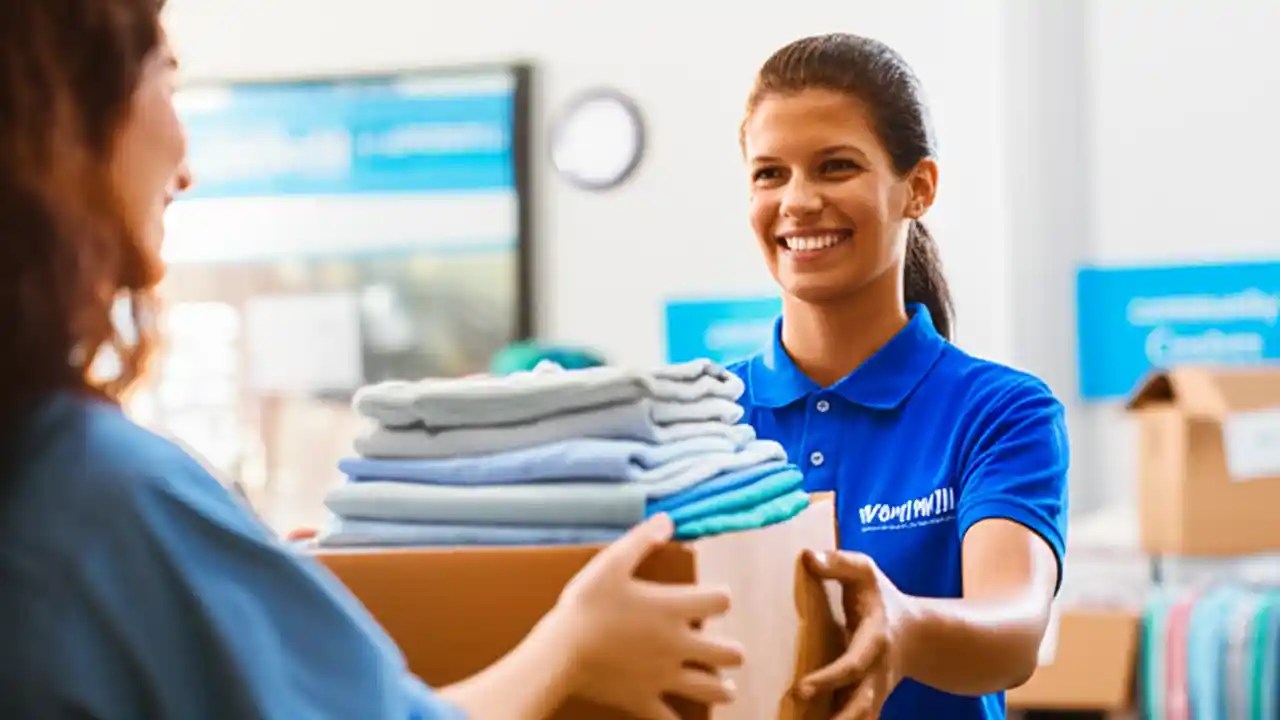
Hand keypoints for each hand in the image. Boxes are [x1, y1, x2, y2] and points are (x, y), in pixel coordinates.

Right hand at [547, 514, 744, 718]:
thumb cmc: (585, 604)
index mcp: (673, 609)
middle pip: (730, 653)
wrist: (560, 653)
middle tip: (725, 648)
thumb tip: (667, 520)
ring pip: (712, 690)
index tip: (713, 598)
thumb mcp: (611, 563)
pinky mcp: (644, 700)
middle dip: (731, 650)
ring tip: (723, 686)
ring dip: (721, 687)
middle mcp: (678, 645)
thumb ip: (641, 540)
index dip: (721, 597)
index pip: (721, 601)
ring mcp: (664, 676)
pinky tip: (682, 717)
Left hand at [795, 550, 914, 719]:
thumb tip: (807, 556)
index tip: (801, 689)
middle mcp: (877, 672)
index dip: (828, 678)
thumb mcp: (865, 572)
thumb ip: (838, 563)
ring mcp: (875, 691)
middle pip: (861, 706)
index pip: (852, 664)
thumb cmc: (882, 598)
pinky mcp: (868, 702)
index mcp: (874, 640)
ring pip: (862, 719)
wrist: (919, 635)